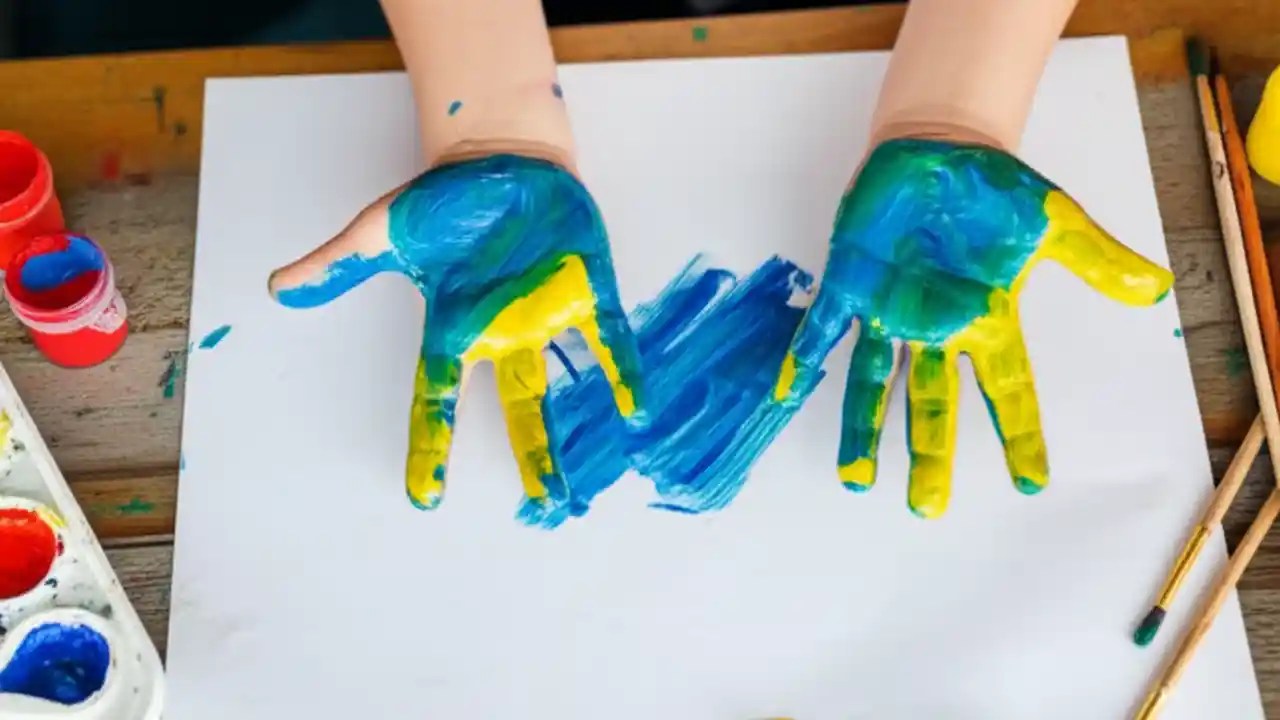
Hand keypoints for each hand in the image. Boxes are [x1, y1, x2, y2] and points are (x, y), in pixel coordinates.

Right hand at [269, 152, 642, 522]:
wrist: (499, 159)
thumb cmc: (444, 200)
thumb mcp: (384, 229)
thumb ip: (342, 264)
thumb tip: (278, 287)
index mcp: (453, 325)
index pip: (438, 396)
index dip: (430, 446)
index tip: (424, 496)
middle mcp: (501, 332)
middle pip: (515, 407)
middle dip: (528, 455)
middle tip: (543, 506)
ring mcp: (545, 313)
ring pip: (556, 384)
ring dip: (567, 432)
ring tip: (577, 486)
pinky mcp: (583, 286)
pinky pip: (605, 336)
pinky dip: (619, 369)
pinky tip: (634, 408)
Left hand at [774, 138, 1173, 517]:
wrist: (939, 147)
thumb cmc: (993, 190)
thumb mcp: (1053, 221)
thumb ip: (1095, 260)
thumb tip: (1156, 290)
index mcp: (985, 322)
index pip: (1007, 391)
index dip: (1018, 437)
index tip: (1030, 482)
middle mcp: (935, 330)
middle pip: (932, 405)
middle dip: (928, 454)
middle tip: (926, 507)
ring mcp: (888, 311)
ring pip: (872, 383)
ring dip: (863, 429)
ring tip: (854, 479)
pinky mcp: (849, 282)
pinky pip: (822, 328)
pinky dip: (804, 357)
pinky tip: (786, 390)